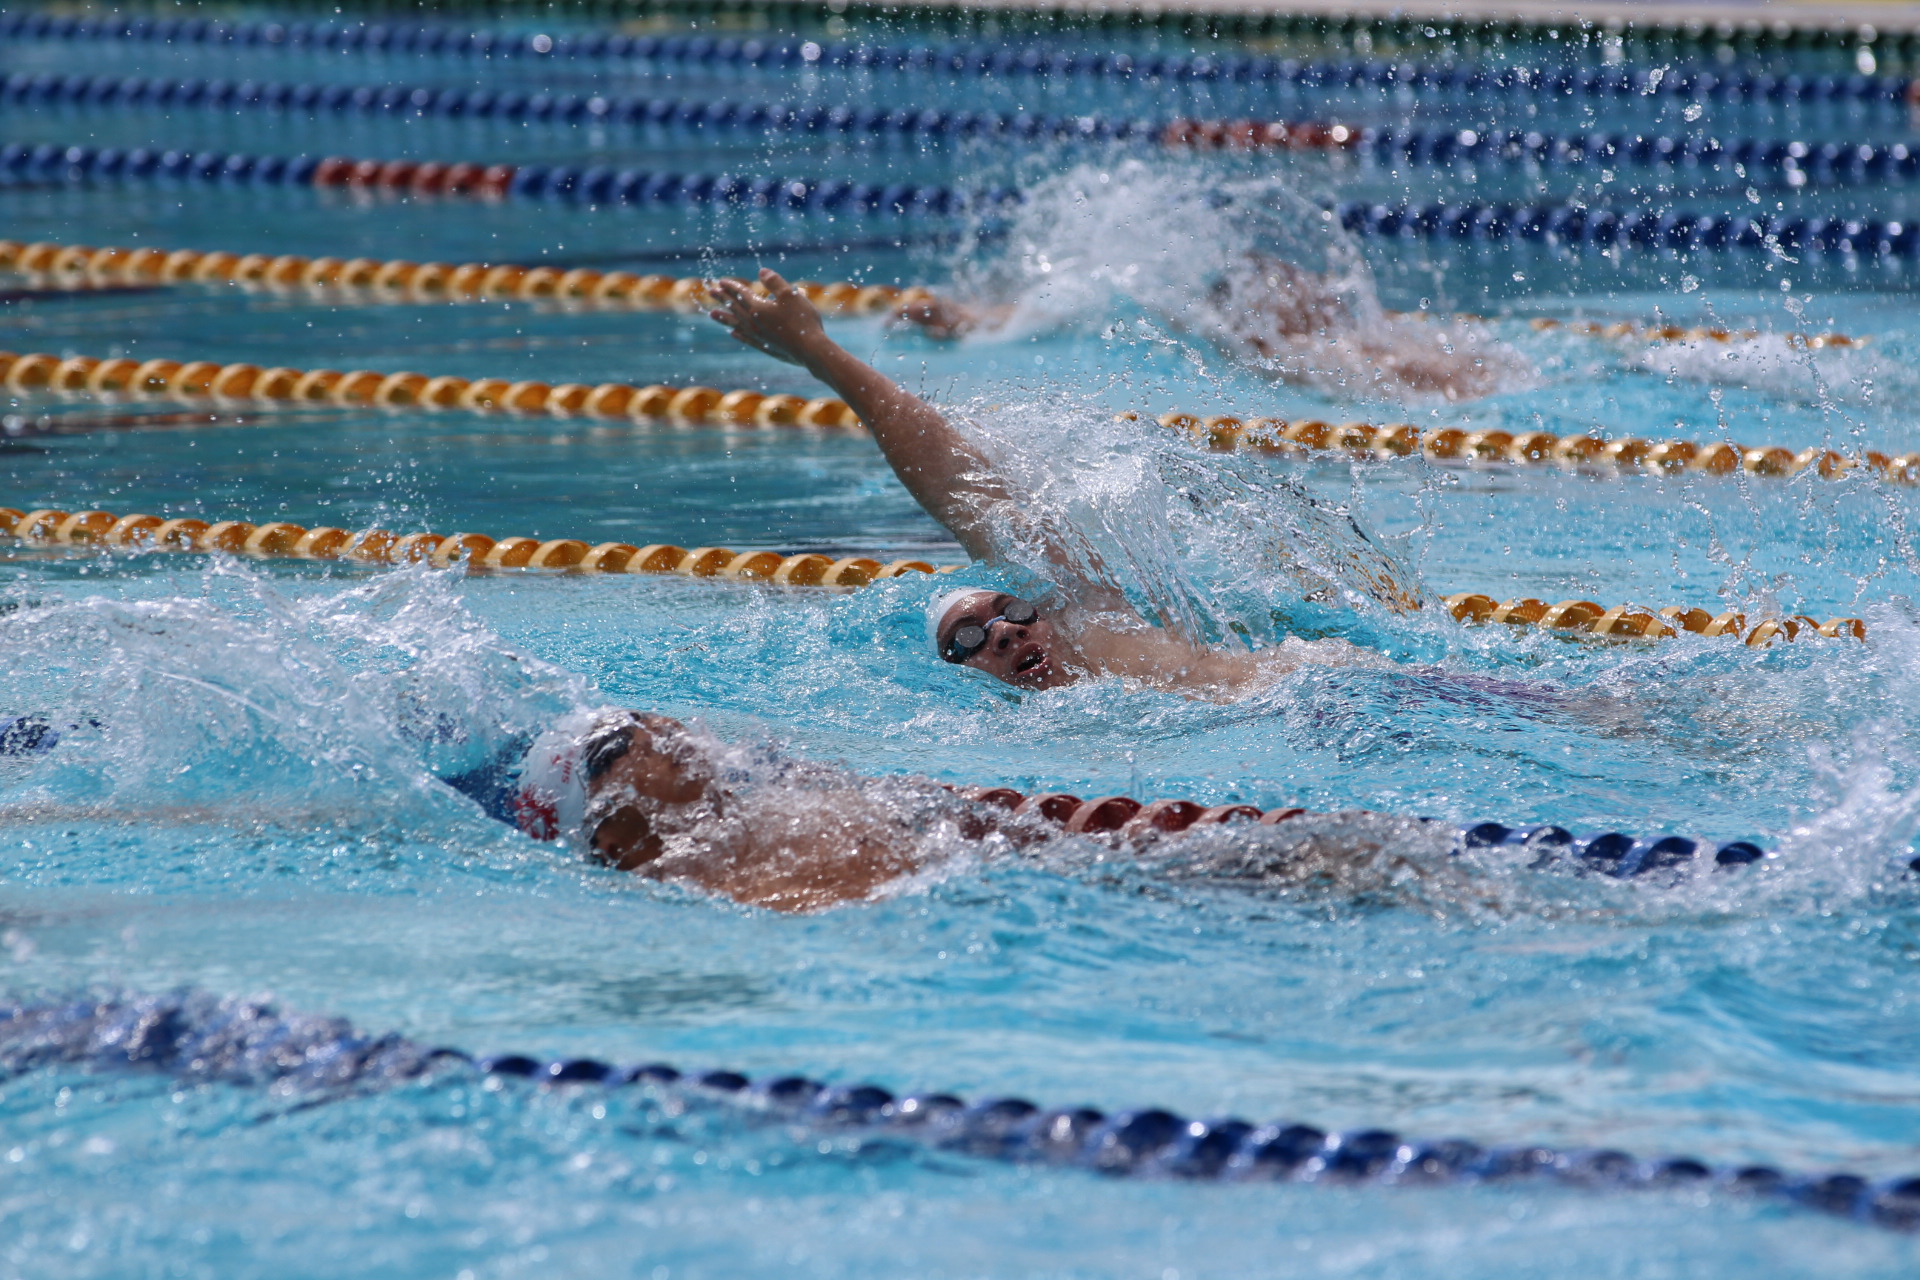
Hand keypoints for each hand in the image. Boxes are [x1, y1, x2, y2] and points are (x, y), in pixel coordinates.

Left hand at [708, 269, 829, 367]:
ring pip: (736, 324)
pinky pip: (746, 339)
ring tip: (712, 314)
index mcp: (758, 308)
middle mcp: (754, 323)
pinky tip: (733, 333)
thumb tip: (761, 272)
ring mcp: (758, 337)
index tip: (722, 281)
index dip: (732, 286)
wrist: (811, 351)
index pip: (741, 294)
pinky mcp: (765, 348)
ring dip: (724, 318)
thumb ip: (775, 282)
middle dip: (722, 298)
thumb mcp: (790, 295)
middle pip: (735, 308)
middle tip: (710, 291)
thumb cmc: (802, 321)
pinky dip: (738, 334)